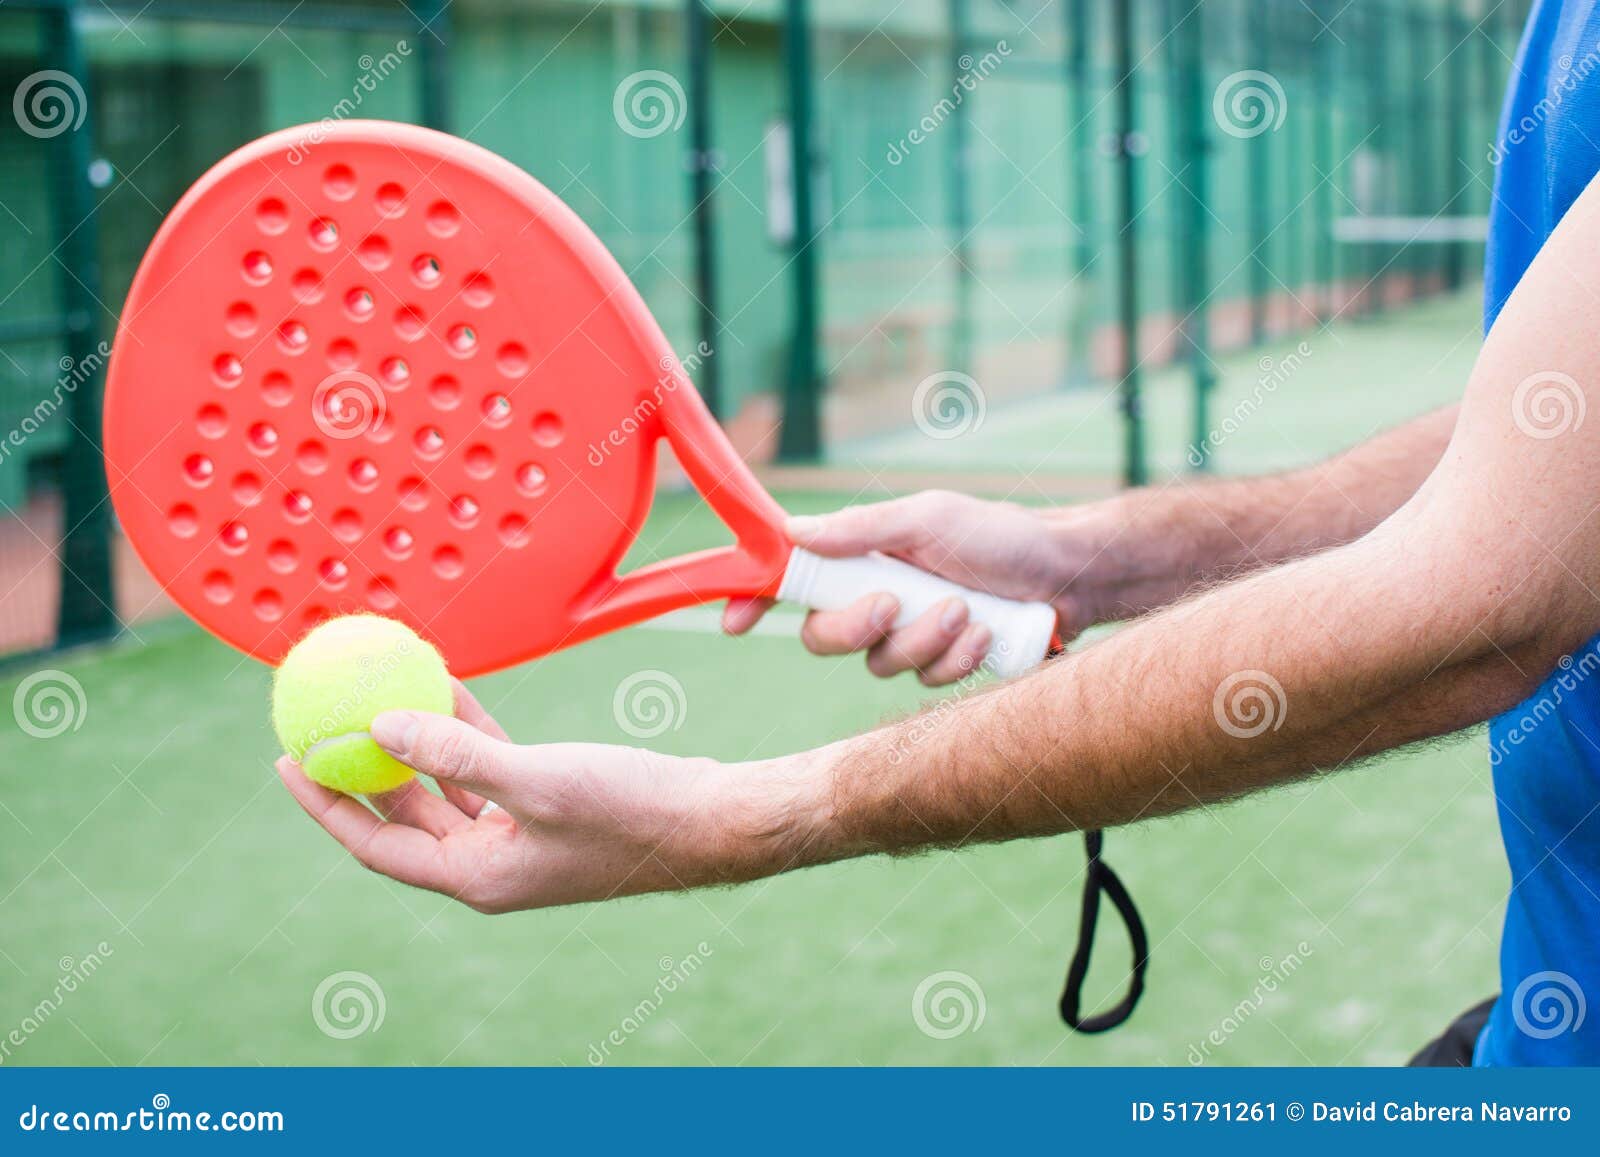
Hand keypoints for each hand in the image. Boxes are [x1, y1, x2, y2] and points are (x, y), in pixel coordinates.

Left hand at [277, 680, 821, 911]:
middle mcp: (491, 862)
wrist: (711, 820)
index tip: (286, 758)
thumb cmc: (632, 812)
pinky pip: (486, 766)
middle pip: (403, 816)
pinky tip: (446, 686)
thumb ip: (456, 756)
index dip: (325, 804)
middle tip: (322, 722)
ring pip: (444, 787)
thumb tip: (381, 725)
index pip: (375, 844)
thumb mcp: (538, 781)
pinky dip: (464, 731)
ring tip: (377, 691)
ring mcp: (520, 834)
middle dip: (360, 770)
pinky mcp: (549, 804)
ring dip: (413, 741)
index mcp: (478, 877)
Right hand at [724, 490, 1087, 684]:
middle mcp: (878, 598)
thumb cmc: (1000, 536)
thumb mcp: (928, 518)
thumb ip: (861, 530)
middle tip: (893, 604)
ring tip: (966, 609)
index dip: (757, 600)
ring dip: (923, 639)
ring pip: (877, 664)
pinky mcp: (941, 666)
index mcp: (864, 558)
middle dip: (855, 626)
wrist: (1067, 577)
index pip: (795, 580)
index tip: (735, 621)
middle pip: (824, 636)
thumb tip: (794, 531)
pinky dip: (954, 657)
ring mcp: (909, 637)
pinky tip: (983, 634)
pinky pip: (924, 681)